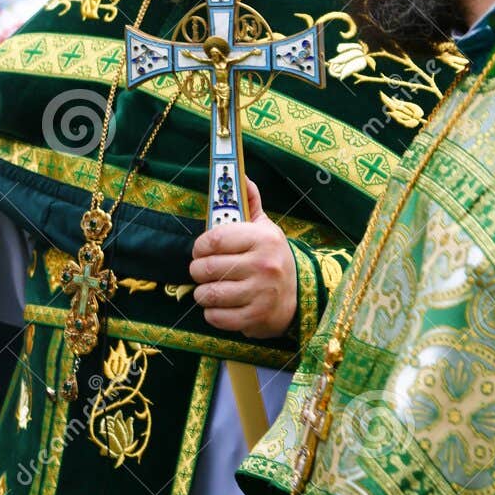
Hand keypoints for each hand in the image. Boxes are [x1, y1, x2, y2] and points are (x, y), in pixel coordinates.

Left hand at [190, 178, 296, 337]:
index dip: (199, 246)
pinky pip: (216, 317)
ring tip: (209, 288)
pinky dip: (211, 312)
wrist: (298, 297)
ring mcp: (260, 294)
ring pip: (209, 293)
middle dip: (197, 270)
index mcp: (263, 239)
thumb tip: (241, 176)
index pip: (215, 239)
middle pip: (208, 268)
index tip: (199, 250)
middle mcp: (263, 265)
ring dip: (202, 292)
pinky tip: (219, 305)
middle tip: (200, 271)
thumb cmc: (272, 258)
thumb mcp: (266, 228)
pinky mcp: (255, 318)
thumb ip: (250, 203)